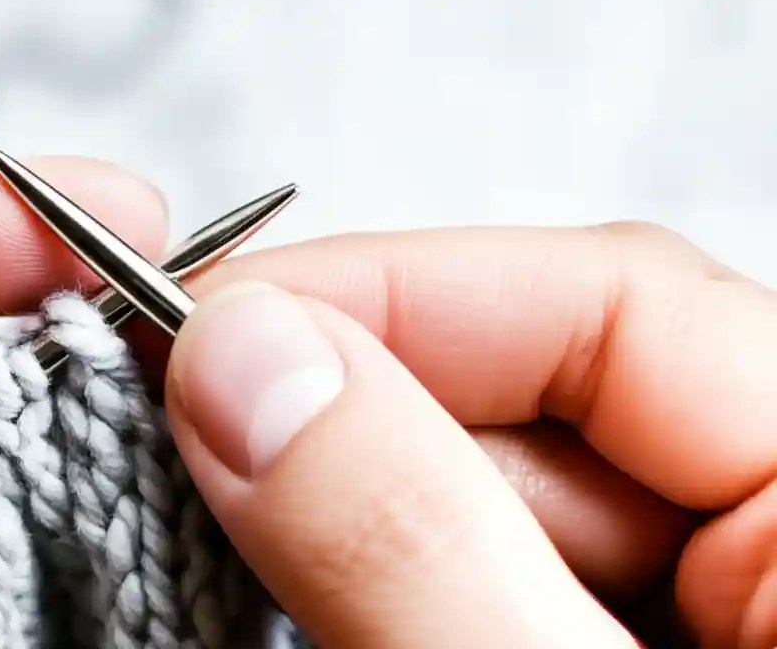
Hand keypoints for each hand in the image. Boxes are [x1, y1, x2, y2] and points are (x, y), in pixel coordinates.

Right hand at [165, 224, 776, 647]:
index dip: (398, 289)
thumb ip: (412, 537)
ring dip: (356, 508)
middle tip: (189, 426)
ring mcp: (716, 617)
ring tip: (222, 524)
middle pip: (545, 399)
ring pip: (503, 498)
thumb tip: (249, 358)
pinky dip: (388, 581)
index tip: (220, 321)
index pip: (623, 301)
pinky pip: (495, 579)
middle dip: (354, 410)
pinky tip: (301, 593)